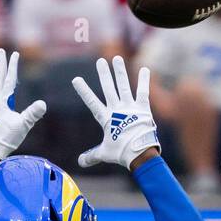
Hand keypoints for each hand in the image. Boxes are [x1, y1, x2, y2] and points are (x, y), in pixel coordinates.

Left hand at [0, 48, 45, 158]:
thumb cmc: (7, 138)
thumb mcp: (22, 125)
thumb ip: (32, 114)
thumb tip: (43, 104)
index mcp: (3, 101)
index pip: (9, 80)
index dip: (13, 67)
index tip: (15, 54)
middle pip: (0, 79)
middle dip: (1, 64)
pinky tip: (0, 89)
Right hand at [72, 55, 159, 169]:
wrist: (139, 154)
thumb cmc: (121, 153)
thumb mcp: (104, 153)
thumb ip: (92, 155)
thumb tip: (80, 162)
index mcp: (106, 119)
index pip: (92, 102)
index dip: (84, 91)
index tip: (76, 79)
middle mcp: (117, 110)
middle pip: (108, 89)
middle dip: (104, 75)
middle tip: (100, 62)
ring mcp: (130, 107)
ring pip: (123, 86)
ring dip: (120, 72)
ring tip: (117, 58)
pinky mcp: (143, 108)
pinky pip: (143, 92)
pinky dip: (144, 81)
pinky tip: (144, 68)